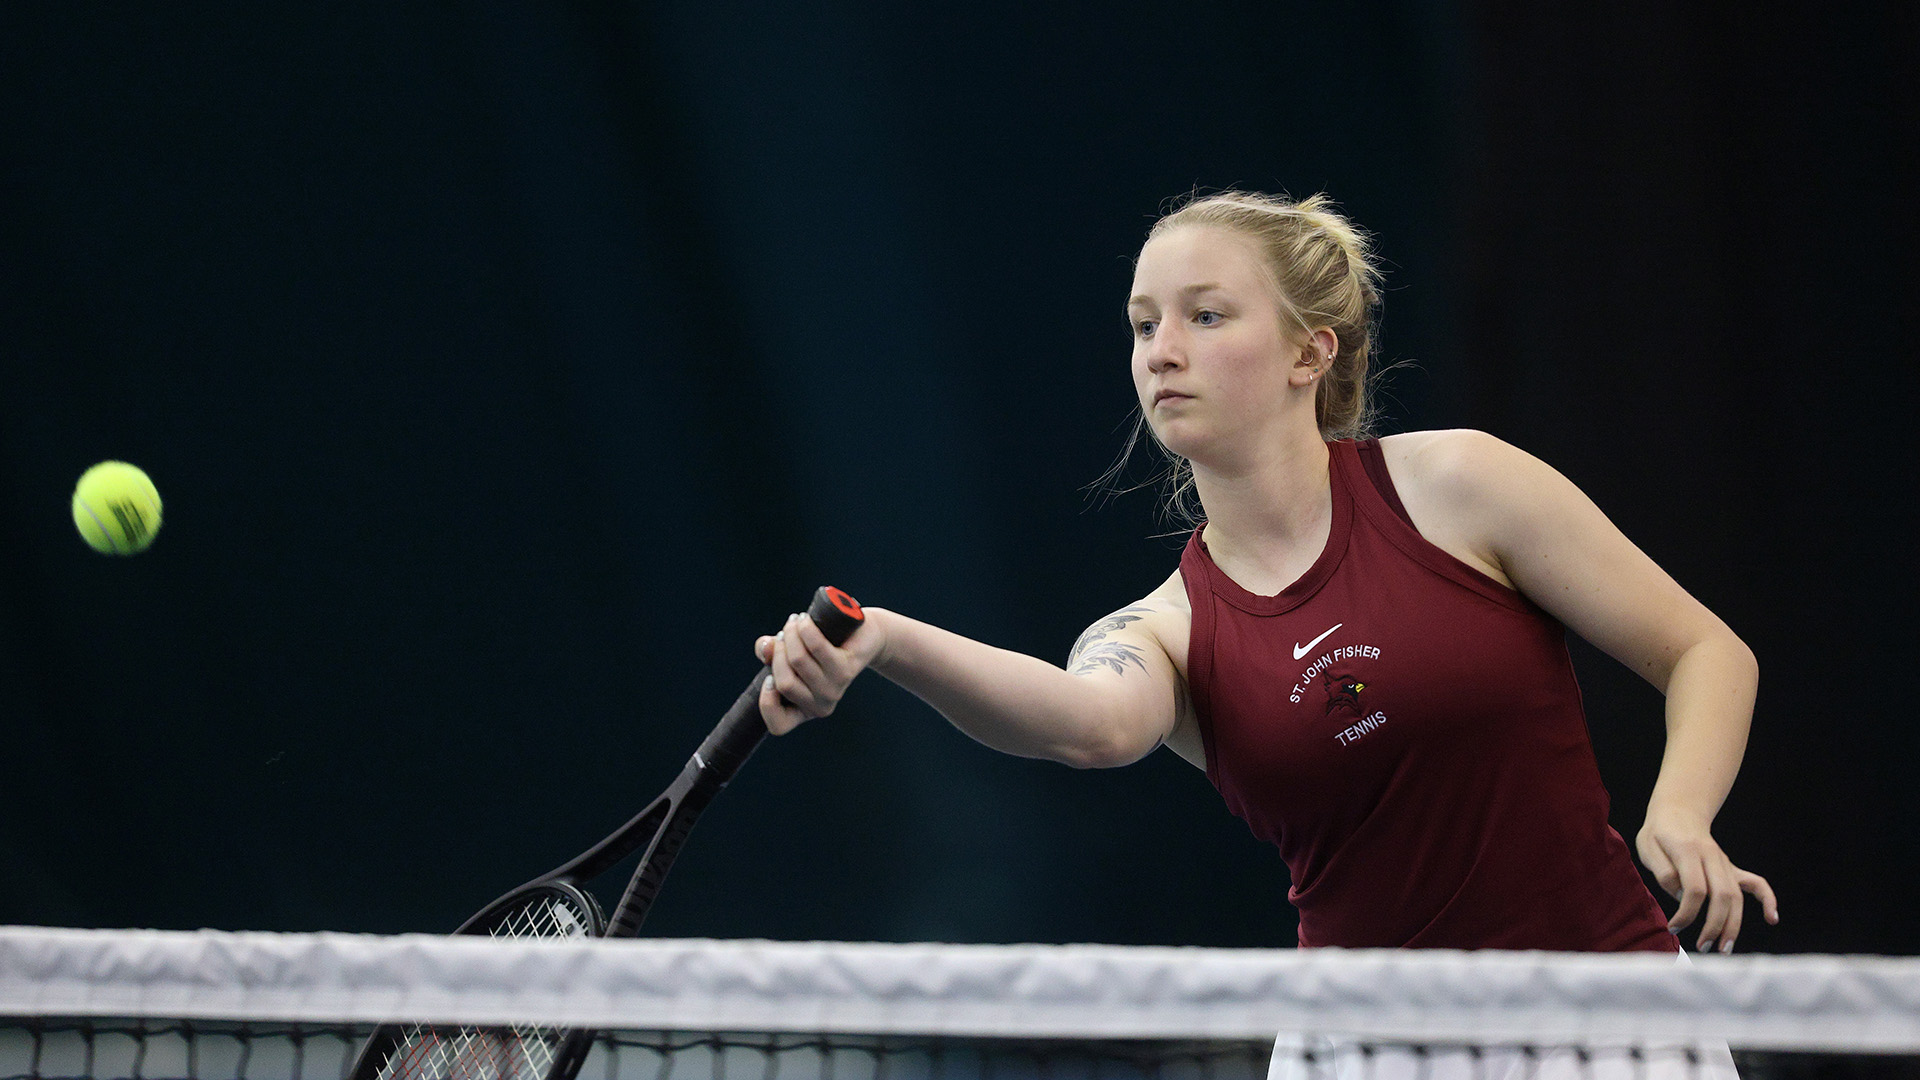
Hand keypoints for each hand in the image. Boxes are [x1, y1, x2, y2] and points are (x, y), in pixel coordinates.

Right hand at [754, 608, 884, 734]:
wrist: (861, 635)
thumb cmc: (820, 646)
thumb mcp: (788, 652)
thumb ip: (769, 652)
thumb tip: (766, 647)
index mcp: (803, 710)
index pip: (778, 726)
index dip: (766, 704)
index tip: (768, 678)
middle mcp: (820, 706)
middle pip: (784, 683)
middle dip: (778, 652)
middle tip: (784, 633)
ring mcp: (834, 690)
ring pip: (798, 661)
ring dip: (790, 634)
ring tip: (795, 621)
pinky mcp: (846, 670)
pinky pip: (817, 647)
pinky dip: (806, 629)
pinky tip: (805, 620)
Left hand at [1636, 807, 1778, 952]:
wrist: (1678, 812)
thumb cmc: (1659, 834)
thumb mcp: (1647, 847)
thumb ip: (1662, 871)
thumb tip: (1681, 895)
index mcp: (1688, 851)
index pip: (1695, 889)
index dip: (1686, 913)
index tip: (1674, 928)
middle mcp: (1712, 857)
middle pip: (1722, 896)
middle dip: (1714, 926)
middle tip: (1703, 947)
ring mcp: (1724, 863)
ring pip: (1737, 896)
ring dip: (1733, 924)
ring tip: (1724, 948)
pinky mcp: (1731, 868)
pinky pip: (1756, 883)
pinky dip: (1767, 900)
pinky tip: (1773, 919)